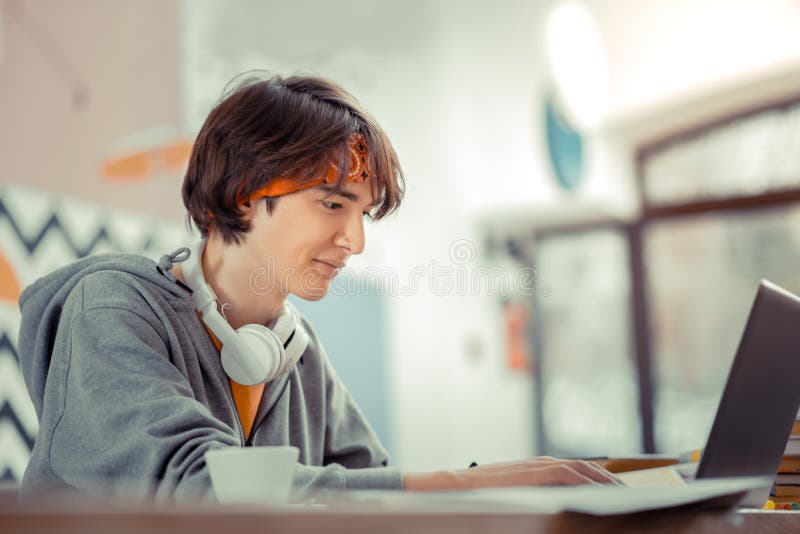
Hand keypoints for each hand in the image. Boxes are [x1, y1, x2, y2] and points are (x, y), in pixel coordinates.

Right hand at [403, 456, 622, 490]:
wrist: (452, 486)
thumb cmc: (481, 495)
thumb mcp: (516, 494)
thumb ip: (538, 494)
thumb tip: (559, 506)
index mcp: (539, 467)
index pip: (579, 470)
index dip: (602, 479)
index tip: (619, 492)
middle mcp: (542, 462)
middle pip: (585, 468)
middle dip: (610, 481)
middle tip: (631, 495)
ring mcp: (537, 465)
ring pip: (581, 469)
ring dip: (605, 481)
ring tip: (623, 495)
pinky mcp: (533, 472)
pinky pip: (567, 474)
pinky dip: (587, 481)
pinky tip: (600, 492)